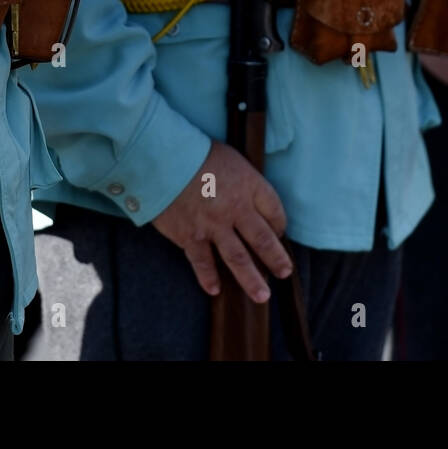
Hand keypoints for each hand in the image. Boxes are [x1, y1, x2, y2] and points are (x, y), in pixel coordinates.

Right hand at [152, 140, 291, 302]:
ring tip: (262, 295)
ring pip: (239, 259)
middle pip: (263, 240)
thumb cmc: (197, 153)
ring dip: (252, 279)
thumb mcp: (232, 159)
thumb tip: (251, 199)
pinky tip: (214, 290)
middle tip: (285, 272)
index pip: (275, 212)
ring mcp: (213, 226)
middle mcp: (236, 209)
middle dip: (277, 259)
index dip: (280, 225)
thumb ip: (245, 181)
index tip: (278, 232)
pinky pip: (203, 262)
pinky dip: (208, 277)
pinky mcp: (190, 236)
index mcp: (250, 186)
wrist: (162, 159)